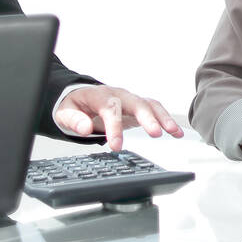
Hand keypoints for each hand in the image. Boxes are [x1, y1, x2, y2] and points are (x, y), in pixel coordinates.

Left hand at [54, 85, 182, 150]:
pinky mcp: (137, 106)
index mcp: (99, 95)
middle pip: (136, 102)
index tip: (116, 146)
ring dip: (162, 117)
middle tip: (155, 133)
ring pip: (149, 104)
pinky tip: (176, 132)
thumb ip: (74, 120)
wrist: (80, 96)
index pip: (110, 109)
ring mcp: (129, 99)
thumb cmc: (74, 105)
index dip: (114, 127)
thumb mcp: (65, 112)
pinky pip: (154, 110)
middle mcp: (118, 95)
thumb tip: (85, 128)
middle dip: (147, 118)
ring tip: (173, 131)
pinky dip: (166, 119)